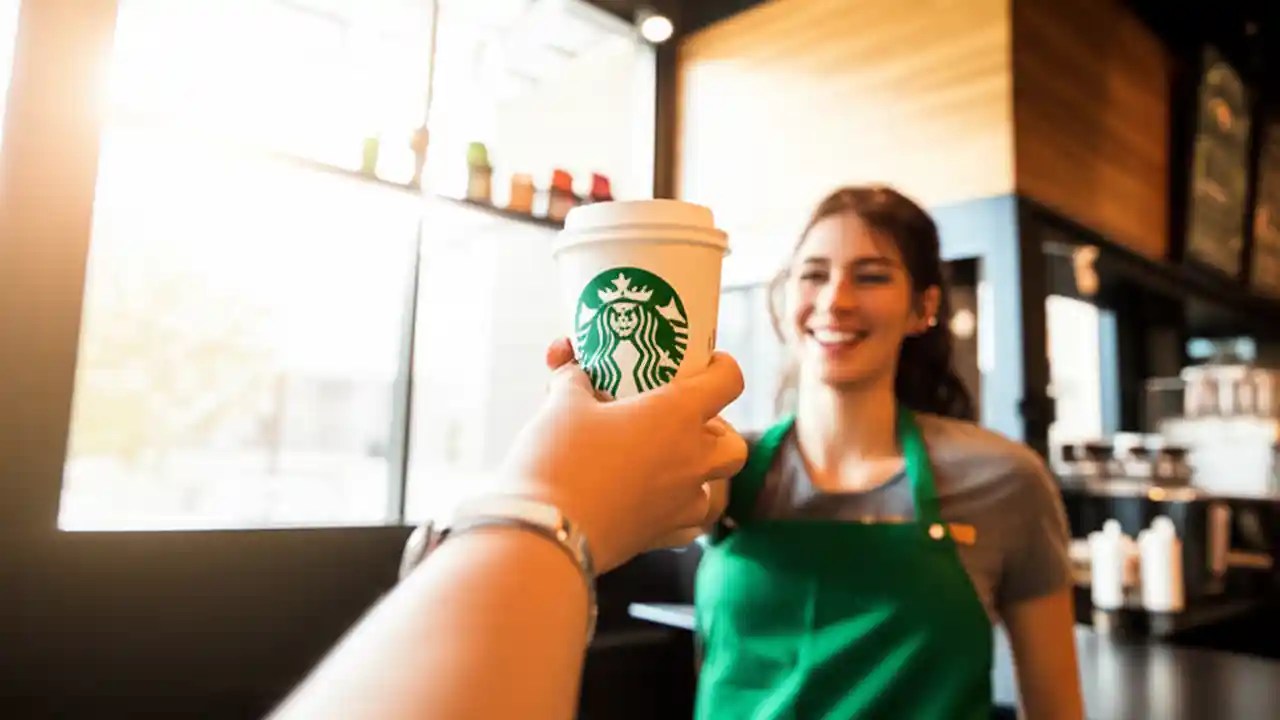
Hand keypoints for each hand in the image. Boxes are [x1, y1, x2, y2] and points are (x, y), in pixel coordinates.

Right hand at [545, 339, 734, 549]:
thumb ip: (574, 380)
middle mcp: (692, 459)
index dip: (721, 367)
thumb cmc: (559, 457)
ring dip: (694, 474)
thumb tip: (573, 370)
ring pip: (710, 488)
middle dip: (719, 433)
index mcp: (677, 414)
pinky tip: (647, 499)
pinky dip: (673, 509)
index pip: (729, 380)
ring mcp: (681, 503)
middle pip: (734, 445)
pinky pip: (684, 523)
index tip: (704, 365)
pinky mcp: (662, 537)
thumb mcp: (563, 403)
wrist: (546, 532)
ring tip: (660, 464)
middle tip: (686, 424)